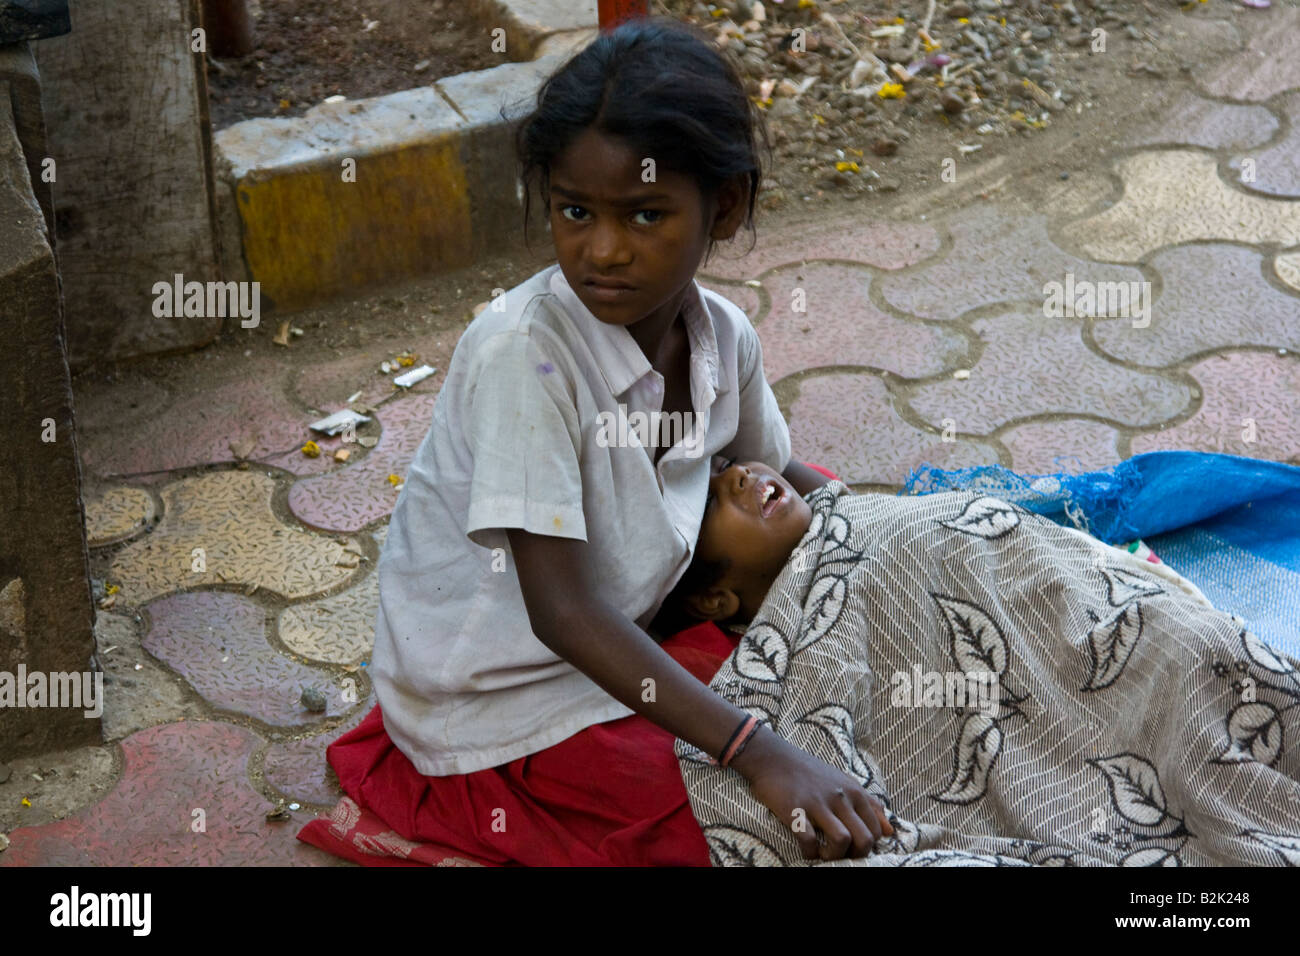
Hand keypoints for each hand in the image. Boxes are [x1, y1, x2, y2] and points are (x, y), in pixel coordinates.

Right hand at [731, 725, 892, 861]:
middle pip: (865, 839)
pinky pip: (810, 842)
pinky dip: (809, 853)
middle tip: (841, 854)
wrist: (773, 758)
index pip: (877, 830)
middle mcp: (840, 797)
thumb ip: (869, 805)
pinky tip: (806, 849)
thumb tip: (891, 831)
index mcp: (854, 791)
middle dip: (856, 855)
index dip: (868, 846)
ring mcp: (818, 803)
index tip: (852, 846)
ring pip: (843, 841)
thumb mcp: (845, 782)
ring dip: (834, 856)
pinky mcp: (795, 810)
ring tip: (824, 854)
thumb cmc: (810, 772)